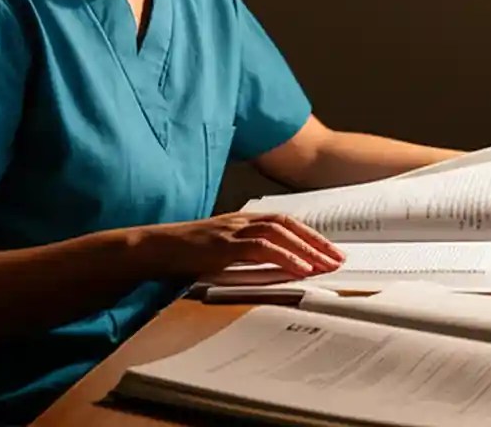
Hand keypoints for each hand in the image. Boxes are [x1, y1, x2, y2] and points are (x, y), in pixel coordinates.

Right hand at [143, 212, 345, 278]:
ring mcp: (231, 231)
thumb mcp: (220, 252)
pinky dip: (283, 257)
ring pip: (278, 233)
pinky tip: (299, 268)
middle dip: (316, 241)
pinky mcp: (221, 246)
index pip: (284, 222)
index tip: (329, 250)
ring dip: (306, 249)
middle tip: (339, 258)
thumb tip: (276, 270)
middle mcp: (240, 221)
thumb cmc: (182, 254)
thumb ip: (245, 256)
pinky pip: (260, 249)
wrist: (152, 249)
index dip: (310, 234)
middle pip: (288, 225)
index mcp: (241, 222)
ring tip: (326, 265)